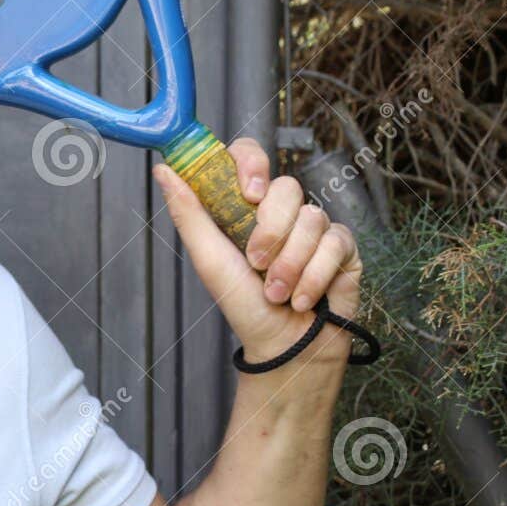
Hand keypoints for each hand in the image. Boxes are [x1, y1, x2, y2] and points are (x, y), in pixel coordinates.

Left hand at [152, 138, 362, 366]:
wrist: (282, 348)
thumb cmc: (244, 307)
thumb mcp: (209, 260)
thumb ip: (190, 214)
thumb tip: (163, 170)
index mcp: (246, 208)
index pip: (251, 157)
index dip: (253, 165)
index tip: (249, 194)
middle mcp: (282, 213)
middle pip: (287, 187)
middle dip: (271, 233)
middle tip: (256, 266)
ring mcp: (314, 228)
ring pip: (312, 218)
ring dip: (290, 264)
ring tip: (277, 294)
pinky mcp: (343, 248)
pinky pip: (336, 242)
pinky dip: (315, 276)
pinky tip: (303, 299)